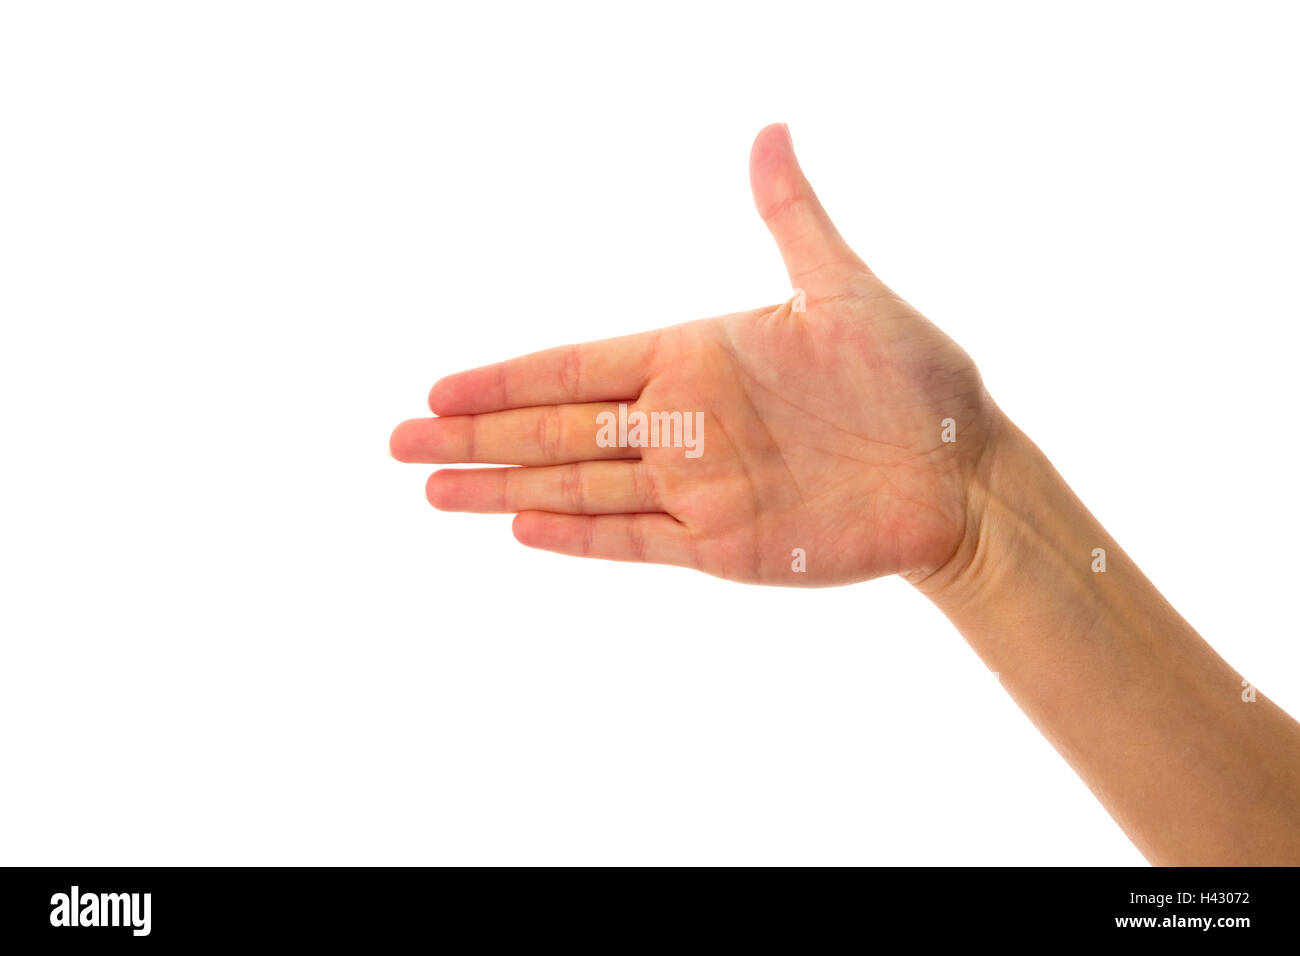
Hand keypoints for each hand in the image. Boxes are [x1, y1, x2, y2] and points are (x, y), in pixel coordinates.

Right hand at [391, 124, 1000, 586]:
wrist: (965, 474)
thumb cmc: (915, 379)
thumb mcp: (846, 290)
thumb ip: (793, 218)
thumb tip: (769, 130)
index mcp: (697, 358)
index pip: (578, 368)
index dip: (507, 378)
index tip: (441, 383)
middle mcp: (683, 425)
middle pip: (556, 432)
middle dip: (475, 436)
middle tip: (398, 441)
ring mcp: (698, 489)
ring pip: (578, 489)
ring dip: (504, 489)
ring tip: (434, 490)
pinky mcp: (723, 546)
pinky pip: (635, 542)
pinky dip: (580, 539)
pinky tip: (522, 528)